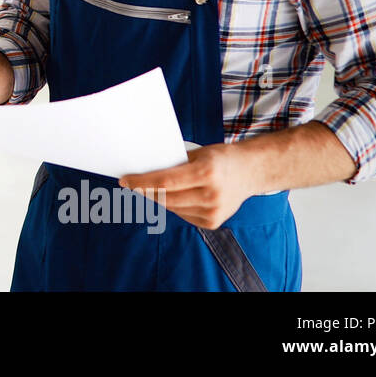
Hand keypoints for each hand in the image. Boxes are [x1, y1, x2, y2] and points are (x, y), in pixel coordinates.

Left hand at [118, 143, 256, 228]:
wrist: (251, 172)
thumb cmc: (221, 158)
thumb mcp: (199, 153)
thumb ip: (175, 164)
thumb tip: (144, 172)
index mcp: (206, 173)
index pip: (164, 182)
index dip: (141, 183)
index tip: (124, 180)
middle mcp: (211, 195)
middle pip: (165, 198)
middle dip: (144, 191)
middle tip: (130, 184)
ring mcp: (213, 212)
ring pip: (171, 208)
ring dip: (158, 198)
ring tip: (150, 188)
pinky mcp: (213, 223)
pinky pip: (182, 214)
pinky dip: (174, 205)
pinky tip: (175, 196)